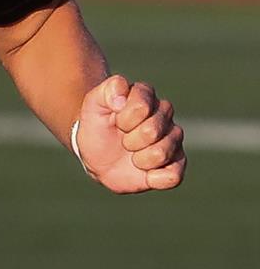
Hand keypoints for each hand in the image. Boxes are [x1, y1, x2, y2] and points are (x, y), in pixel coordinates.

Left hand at [73, 74, 184, 193]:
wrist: (95, 155)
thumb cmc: (97, 127)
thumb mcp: (93, 104)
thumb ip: (108, 91)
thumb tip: (122, 99)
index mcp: (147, 96)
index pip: (141, 107)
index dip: (123, 119)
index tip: (115, 121)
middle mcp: (165, 115)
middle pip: (151, 131)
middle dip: (128, 140)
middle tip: (122, 140)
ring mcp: (173, 139)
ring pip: (161, 153)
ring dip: (138, 159)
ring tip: (131, 154)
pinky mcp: (175, 164)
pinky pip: (174, 175)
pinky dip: (154, 177)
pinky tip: (144, 173)